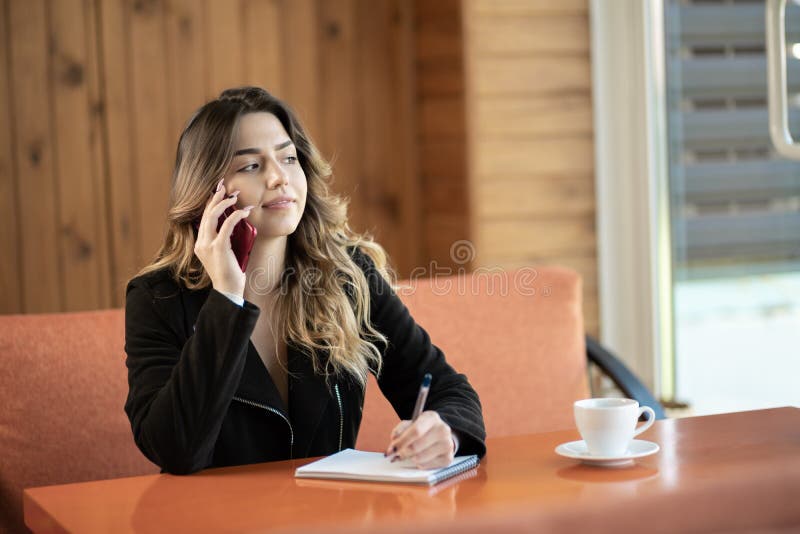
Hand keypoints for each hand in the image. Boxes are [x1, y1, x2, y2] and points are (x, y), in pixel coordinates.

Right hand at [193, 178, 254, 296]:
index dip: (210, 203)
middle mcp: (201, 243)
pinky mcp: (218, 248)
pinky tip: (244, 211)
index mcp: (200, 244)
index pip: (204, 218)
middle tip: (225, 187)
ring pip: (212, 216)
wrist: (229, 290)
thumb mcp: (225, 252)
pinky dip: (236, 216)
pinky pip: (226, 226)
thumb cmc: (230, 272)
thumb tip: (235, 223)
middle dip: (215, 198)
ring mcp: (208, 245)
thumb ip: (225, 239)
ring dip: (224, 203)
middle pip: (206, 213)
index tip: (219, 191)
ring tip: (235, 196)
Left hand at [385, 411, 454, 468]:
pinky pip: (426, 466)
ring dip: (410, 458)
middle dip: (402, 453)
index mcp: (432, 418)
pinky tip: (420, 458)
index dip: (402, 442)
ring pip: (420, 458)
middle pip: (416, 447)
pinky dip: (419, 464)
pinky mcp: (448, 458)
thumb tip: (394, 440)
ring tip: (409, 454)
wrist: (440, 435)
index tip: (391, 449)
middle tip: (395, 455)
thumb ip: (400, 430)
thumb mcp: (411, 424)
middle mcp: (442, 430)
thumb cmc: (421, 429)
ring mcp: (447, 445)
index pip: (416, 431)